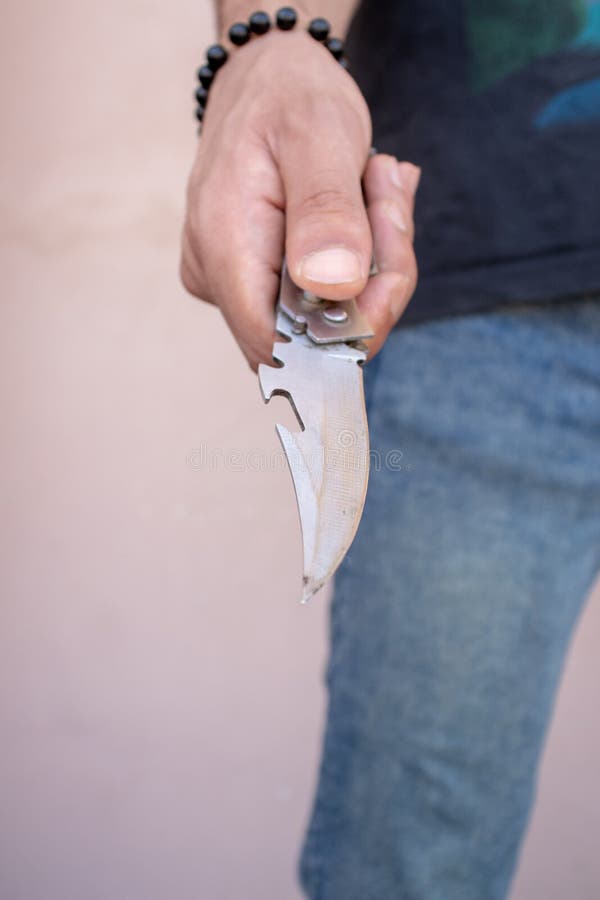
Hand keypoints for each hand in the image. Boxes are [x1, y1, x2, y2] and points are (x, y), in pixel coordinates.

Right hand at [181, 29, 419, 368]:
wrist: (268, 76)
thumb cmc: (287, 96)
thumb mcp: (318, 135)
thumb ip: (326, 213)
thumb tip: (334, 288)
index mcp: (224, 247)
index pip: (282, 346)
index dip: (345, 333)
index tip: (389, 271)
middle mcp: (217, 276)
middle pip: (311, 335)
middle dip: (372, 283)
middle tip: (389, 203)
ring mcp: (233, 279)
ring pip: (324, 316)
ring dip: (373, 261)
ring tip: (377, 184)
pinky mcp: (256, 276)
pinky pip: (321, 294)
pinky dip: (359, 256)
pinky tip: (363, 201)